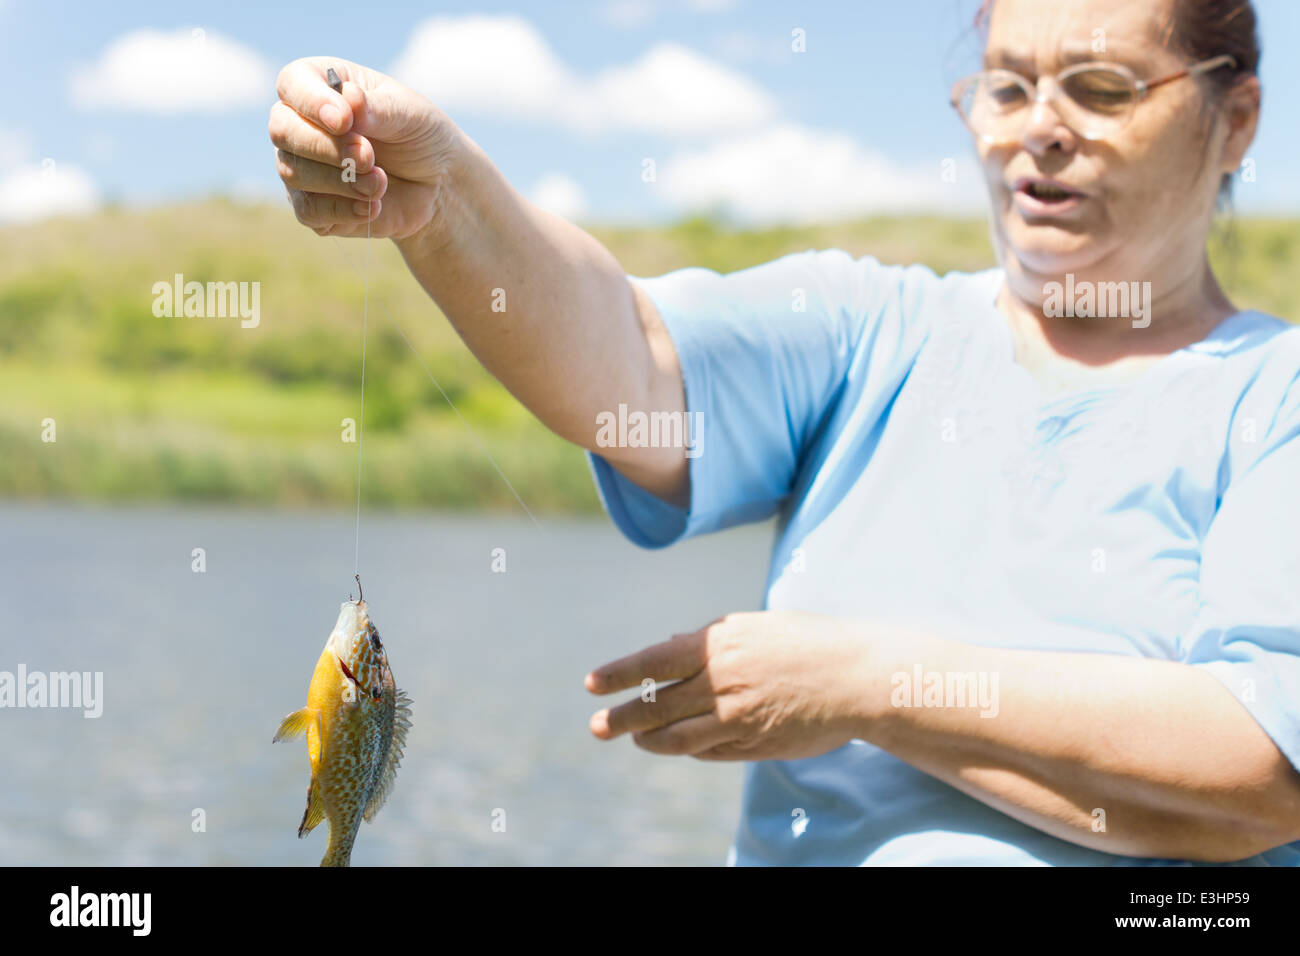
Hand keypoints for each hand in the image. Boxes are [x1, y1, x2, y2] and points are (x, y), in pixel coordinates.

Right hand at [269, 57, 460, 239]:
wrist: (436, 185)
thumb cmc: (419, 136)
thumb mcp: (410, 114)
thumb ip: (377, 108)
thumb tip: (349, 98)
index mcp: (321, 85)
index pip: (293, 83)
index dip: (312, 102)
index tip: (345, 120)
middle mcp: (300, 123)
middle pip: (283, 131)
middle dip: (326, 147)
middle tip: (368, 157)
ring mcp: (300, 165)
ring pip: (293, 173)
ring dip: (341, 181)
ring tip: (381, 182)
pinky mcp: (311, 206)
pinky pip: (308, 211)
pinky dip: (342, 210)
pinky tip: (372, 207)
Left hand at [585, 611, 875, 760]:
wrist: (857, 678)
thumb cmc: (806, 643)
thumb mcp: (753, 628)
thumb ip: (709, 640)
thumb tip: (668, 647)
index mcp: (718, 646)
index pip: (652, 661)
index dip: (618, 673)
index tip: (591, 685)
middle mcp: (721, 683)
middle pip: (655, 705)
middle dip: (621, 718)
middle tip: (598, 728)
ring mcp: (736, 718)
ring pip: (676, 738)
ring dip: (650, 740)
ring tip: (636, 740)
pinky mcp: (752, 745)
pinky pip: (708, 751)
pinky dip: (690, 748)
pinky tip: (681, 744)